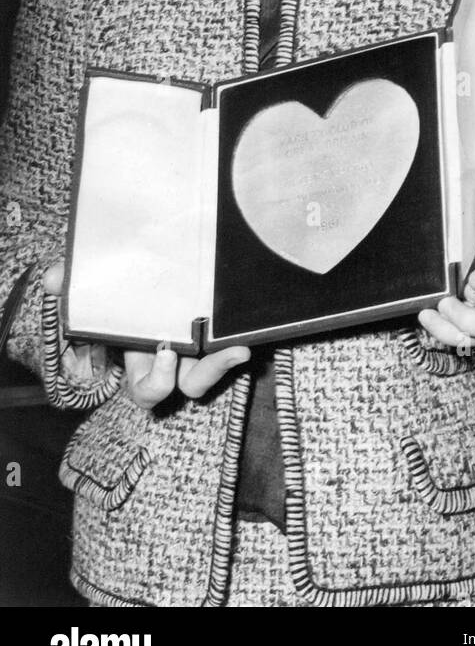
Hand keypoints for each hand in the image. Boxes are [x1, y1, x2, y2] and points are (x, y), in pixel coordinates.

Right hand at [44, 261, 250, 403]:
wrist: (156, 256)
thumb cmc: (123, 281)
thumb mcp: (97, 281)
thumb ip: (74, 281)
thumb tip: (53, 279)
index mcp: (144, 355)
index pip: (148, 389)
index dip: (156, 382)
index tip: (165, 351)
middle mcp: (175, 355)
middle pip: (190, 385)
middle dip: (202, 376)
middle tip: (214, 353)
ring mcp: (200, 344)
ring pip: (214, 369)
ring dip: (225, 364)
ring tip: (239, 348)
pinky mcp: (220, 327)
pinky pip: (230, 345)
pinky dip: (239, 340)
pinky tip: (250, 331)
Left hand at [417, 220, 474, 349]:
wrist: (449, 246)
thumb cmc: (464, 233)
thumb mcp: (473, 225)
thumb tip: (465, 238)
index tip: (474, 277)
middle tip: (466, 291)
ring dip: (469, 322)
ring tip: (443, 304)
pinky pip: (474, 340)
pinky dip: (448, 332)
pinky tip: (428, 315)